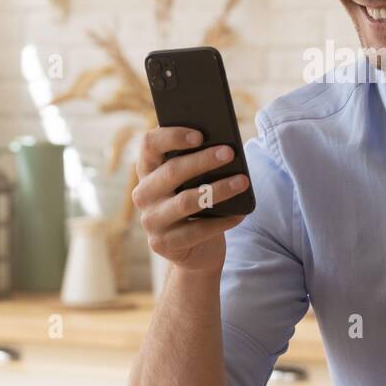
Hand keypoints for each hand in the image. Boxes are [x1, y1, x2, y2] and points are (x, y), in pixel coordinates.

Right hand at [132, 126, 249, 277]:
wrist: (196, 250)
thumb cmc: (198, 204)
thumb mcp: (194, 182)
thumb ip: (198, 164)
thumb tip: (223, 147)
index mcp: (147, 170)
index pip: (149, 145)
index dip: (172, 136)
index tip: (200, 134)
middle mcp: (143, 194)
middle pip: (171, 171)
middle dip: (203, 160)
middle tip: (230, 152)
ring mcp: (151, 221)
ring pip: (185, 201)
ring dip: (217, 190)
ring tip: (242, 181)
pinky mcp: (163, 244)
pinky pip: (196, 231)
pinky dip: (221, 221)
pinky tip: (240, 213)